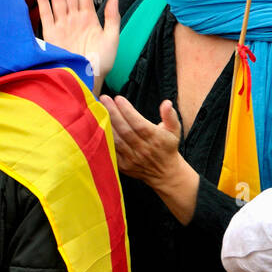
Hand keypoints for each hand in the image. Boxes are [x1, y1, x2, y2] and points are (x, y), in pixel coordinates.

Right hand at [37, 0, 119, 92]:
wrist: (86, 79)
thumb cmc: (101, 63)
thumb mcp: (112, 39)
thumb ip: (112, 19)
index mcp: (90, 20)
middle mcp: (74, 20)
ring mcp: (62, 26)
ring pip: (58, 0)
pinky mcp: (51, 34)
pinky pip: (46, 14)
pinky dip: (43, 1)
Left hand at [101, 95, 199, 221]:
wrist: (165, 173)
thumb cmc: (167, 147)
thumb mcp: (174, 130)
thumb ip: (170, 115)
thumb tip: (166, 103)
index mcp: (155, 138)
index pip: (139, 124)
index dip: (127, 111)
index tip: (118, 98)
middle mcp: (143, 149)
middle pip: (125, 130)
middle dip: (113, 113)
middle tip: (104, 98)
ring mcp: (132, 159)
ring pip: (116, 140)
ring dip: (106, 124)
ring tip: (98, 110)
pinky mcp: (123, 165)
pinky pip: (111, 151)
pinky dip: (103, 139)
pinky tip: (97, 127)